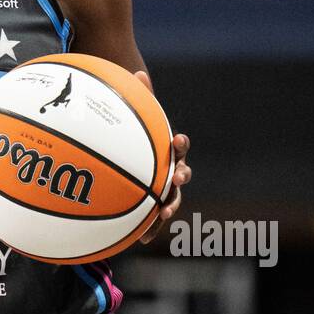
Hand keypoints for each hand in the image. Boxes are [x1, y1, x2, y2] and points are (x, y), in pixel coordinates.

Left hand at [134, 71, 190, 245]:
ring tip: (164, 214)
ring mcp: (163, 191)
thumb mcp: (136, 118)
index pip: (178, 147)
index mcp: (168, 151)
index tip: (177, 140)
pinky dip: (150, 229)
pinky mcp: (153, 208)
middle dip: (181, 177)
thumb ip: (139, 98)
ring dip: (170, 207)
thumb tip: (138, 72)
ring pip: (172, 200)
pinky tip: (141, 240)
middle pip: (181, 175)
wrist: (131, 159)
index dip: (180, 145)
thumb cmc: (136, 137)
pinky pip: (153, 220)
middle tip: (176, 178)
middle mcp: (171, 171)